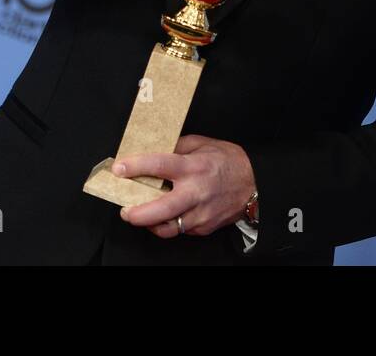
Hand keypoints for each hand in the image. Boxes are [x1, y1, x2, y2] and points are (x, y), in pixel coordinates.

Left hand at [113, 135, 255, 238]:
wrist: (256, 183)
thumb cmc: (229, 161)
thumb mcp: (203, 144)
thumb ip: (177, 147)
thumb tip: (153, 149)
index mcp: (193, 167)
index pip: (159, 166)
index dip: (135, 167)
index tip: (118, 168)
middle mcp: (196, 192)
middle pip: (160, 209)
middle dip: (137, 213)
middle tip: (124, 209)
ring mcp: (201, 213)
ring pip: (168, 228)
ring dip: (149, 223)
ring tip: (139, 215)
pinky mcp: (204, 227)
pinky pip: (180, 230)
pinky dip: (168, 224)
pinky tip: (163, 216)